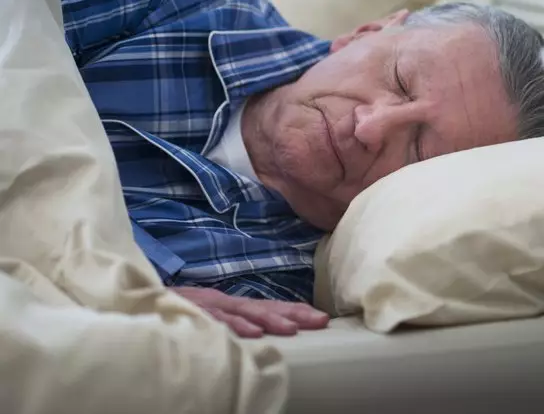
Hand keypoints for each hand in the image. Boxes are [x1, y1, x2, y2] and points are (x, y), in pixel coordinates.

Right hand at [172, 286, 329, 337]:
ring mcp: (209, 306)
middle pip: (264, 307)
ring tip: (293, 329)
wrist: (135, 295)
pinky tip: (253, 332)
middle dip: (294, 313)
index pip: (268, 307)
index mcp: (230, 304)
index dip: (294, 311)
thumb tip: (256, 335)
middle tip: (321, 320)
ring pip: (245, 313)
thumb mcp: (206, 318)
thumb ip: (229, 323)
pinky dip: (235, 325)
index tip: (322, 318)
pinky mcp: (192, 312)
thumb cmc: (173, 312)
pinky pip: (216, 320)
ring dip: (270, 320)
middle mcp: (224, 301)